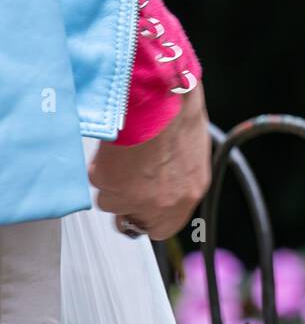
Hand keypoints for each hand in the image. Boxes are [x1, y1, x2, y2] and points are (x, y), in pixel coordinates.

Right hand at [90, 82, 211, 239]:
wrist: (158, 95)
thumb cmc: (177, 112)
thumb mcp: (190, 151)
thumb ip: (177, 176)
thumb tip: (164, 179)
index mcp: (189, 193)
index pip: (164, 228)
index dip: (149, 216)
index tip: (142, 205)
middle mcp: (164, 202)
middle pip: (132, 220)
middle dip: (126, 202)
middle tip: (125, 177)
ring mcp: (134, 197)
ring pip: (110, 198)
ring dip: (112, 179)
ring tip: (125, 151)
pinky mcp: (108, 184)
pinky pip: (96, 179)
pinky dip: (100, 163)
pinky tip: (116, 144)